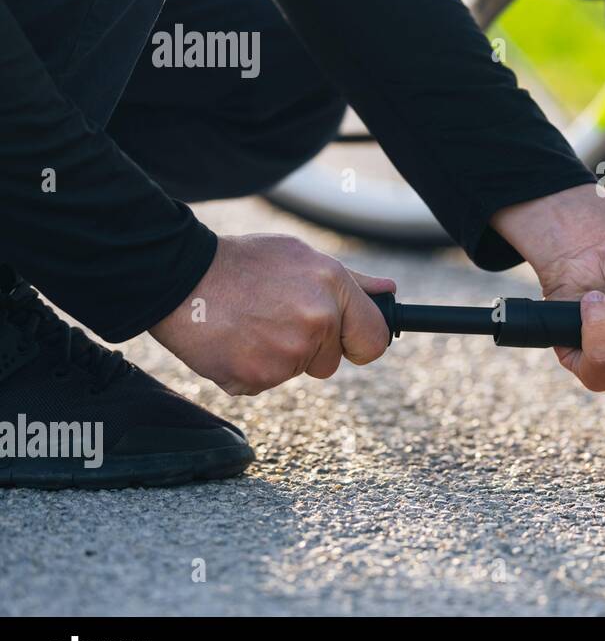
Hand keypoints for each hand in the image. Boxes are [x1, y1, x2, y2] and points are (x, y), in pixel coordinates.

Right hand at [149, 234, 394, 395]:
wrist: (178, 276)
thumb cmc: (243, 263)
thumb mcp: (301, 256)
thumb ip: (351, 282)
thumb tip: (389, 291)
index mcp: (333, 288)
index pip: (374, 339)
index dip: (361, 342)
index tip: (348, 341)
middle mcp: (317, 322)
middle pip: (331, 362)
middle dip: (311, 347)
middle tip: (274, 318)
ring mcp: (287, 354)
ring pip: (295, 371)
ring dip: (277, 356)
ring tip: (249, 323)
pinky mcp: (256, 378)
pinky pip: (264, 383)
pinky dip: (249, 368)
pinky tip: (232, 339)